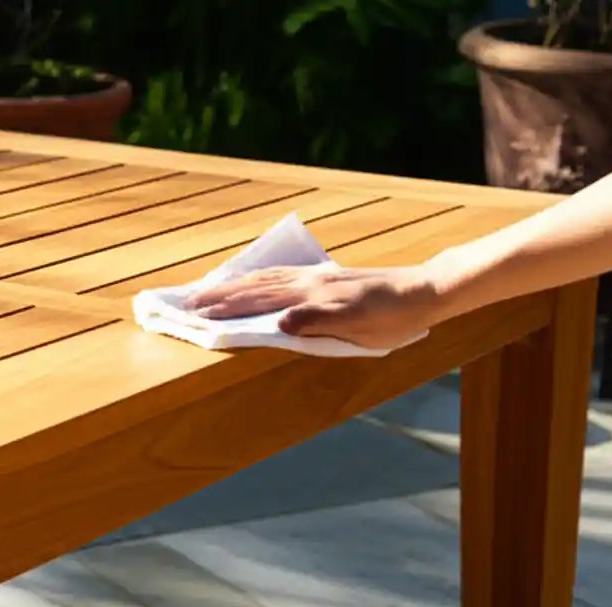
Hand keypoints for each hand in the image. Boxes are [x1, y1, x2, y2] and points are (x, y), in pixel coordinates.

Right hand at [184, 264, 443, 348]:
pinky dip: (255, 276)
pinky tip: (249, 279)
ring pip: (263, 277)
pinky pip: (278, 273)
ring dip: (232, 285)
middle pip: (255, 286)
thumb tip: (277, 323)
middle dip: (219, 295)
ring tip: (207, 290)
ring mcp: (315, 277)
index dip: (227, 308)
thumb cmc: (391, 319)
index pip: (259, 301)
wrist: (423, 291)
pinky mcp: (323, 276)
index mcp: (311, 296)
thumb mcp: (358, 328)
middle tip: (187, 303)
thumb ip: (316, 323)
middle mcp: (308, 282)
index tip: (196, 314)